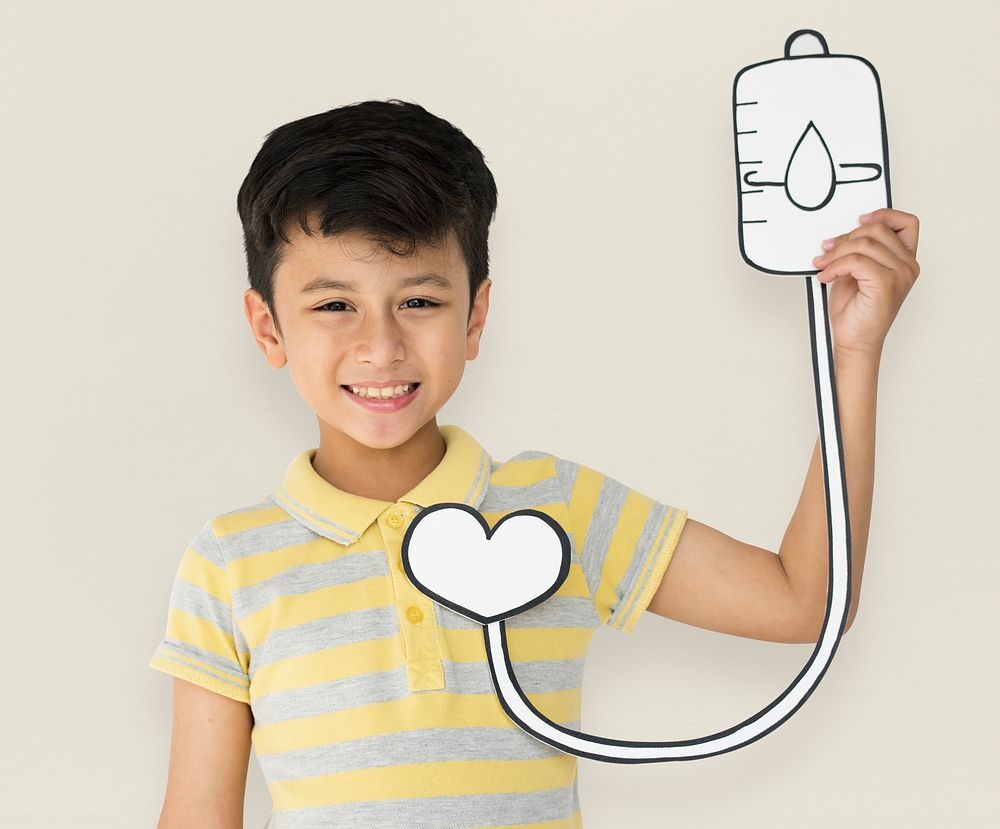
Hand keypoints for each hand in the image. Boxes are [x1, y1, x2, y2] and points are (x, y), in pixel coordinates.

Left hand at [811, 208, 920, 357]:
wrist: (855, 340)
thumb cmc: (856, 311)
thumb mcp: (856, 273)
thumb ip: (859, 251)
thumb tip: (843, 234)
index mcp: (904, 260)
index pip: (906, 223)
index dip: (884, 214)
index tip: (859, 219)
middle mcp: (907, 265)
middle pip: (877, 229)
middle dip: (846, 237)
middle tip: (827, 251)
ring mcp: (900, 274)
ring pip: (864, 244)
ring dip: (836, 253)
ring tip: (824, 265)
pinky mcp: (886, 283)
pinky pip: (855, 261)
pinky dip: (835, 266)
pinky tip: (827, 276)